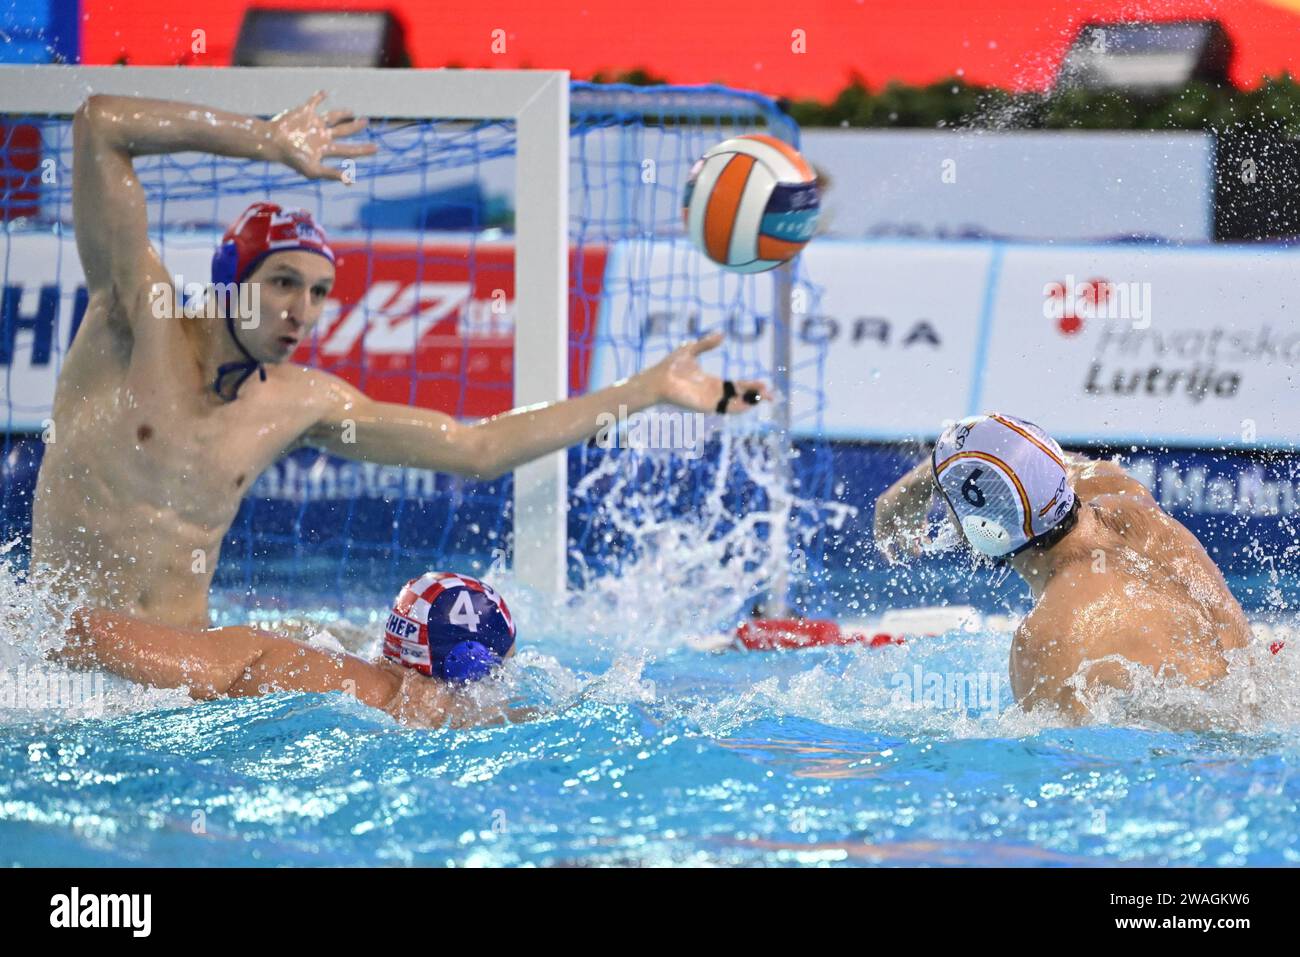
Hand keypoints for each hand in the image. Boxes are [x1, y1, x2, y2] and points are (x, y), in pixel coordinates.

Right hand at [270, 91, 377, 182]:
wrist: (273, 142)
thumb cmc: (292, 158)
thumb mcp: (313, 170)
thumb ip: (332, 174)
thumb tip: (351, 181)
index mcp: (325, 149)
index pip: (348, 150)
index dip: (363, 150)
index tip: (376, 148)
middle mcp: (321, 136)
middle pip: (343, 131)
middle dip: (355, 127)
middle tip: (366, 122)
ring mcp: (313, 124)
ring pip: (332, 117)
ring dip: (342, 113)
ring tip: (352, 112)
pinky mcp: (304, 112)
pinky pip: (313, 103)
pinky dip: (318, 97)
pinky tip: (324, 93)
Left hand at [645, 332, 770, 413]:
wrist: (657, 378)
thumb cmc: (670, 366)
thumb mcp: (692, 350)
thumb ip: (707, 344)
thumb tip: (722, 334)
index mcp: (713, 382)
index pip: (737, 386)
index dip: (751, 385)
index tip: (765, 384)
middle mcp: (714, 394)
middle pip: (740, 396)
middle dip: (756, 396)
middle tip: (772, 395)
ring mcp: (710, 401)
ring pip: (735, 404)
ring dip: (750, 402)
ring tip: (765, 398)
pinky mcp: (704, 406)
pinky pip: (723, 408)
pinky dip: (737, 407)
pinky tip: (749, 404)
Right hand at [873, 462, 937, 562]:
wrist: (926, 478)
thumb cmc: (913, 501)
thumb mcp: (910, 525)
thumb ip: (907, 540)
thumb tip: (912, 553)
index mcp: (882, 510)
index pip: (880, 534)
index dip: (886, 549)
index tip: (894, 560)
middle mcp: (889, 506)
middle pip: (894, 531)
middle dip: (905, 544)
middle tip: (915, 553)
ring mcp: (901, 503)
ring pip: (905, 527)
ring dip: (913, 538)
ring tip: (923, 547)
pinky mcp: (914, 501)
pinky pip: (914, 520)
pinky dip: (919, 529)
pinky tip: (927, 536)